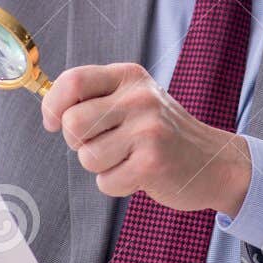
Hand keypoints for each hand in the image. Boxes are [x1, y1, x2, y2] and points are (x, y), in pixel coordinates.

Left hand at [41, 62, 251, 214]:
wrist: (213, 162)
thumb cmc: (163, 133)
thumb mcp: (134, 100)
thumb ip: (94, 98)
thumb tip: (49, 111)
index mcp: (129, 77)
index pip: (72, 81)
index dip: (52, 106)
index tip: (53, 122)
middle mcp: (140, 98)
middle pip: (73, 123)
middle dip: (79, 143)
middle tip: (104, 145)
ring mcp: (148, 130)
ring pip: (87, 157)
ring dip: (101, 167)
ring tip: (127, 159)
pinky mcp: (152, 163)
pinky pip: (106, 182)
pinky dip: (117, 185)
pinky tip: (140, 174)